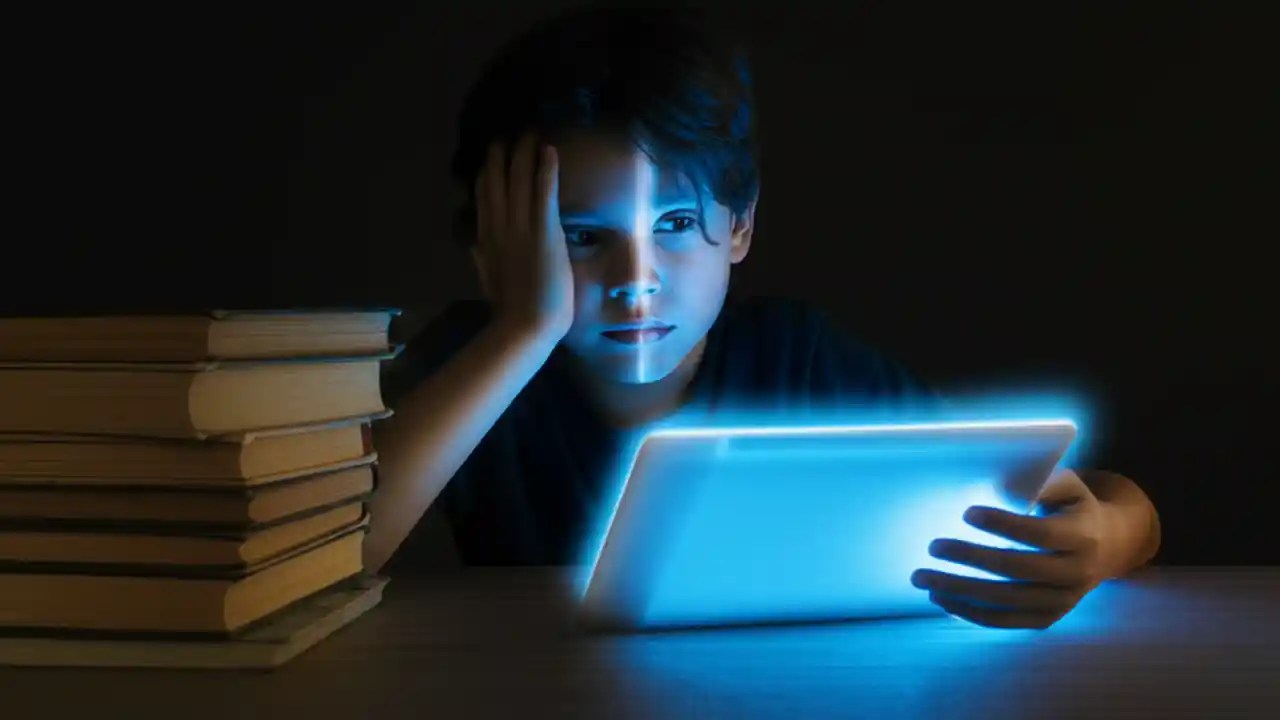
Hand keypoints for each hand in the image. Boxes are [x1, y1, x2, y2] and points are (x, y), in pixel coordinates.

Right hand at [473, 131, 574, 339]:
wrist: (526, 325)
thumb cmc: (512, 310)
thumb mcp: (489, 280)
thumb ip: (481, 259)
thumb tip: (473, 245)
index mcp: (487, 240)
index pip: (484, 199)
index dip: (488, 175)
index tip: (492, 159)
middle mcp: (500, 228)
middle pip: (498, 182)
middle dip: (502, 156)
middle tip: (508, 135)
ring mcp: (521, 228)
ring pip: (519, 181)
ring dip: (524, 154)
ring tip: (530, 133)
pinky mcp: (544, 232)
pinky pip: (544, 192)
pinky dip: (546, 169)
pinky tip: (549, 150)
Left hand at [911, 469, 1112, 628]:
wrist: (1105, 547)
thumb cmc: (1072, 508)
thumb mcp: (1068, 487)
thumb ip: (1041, 483)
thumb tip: (1000, 483)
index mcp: (1082, 536)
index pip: (1041, 534)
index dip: (1004, 524)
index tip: (966, 512)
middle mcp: (1076, 574)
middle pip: (1017, 570)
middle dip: (971, 558)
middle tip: (933, 546)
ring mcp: (1062, 602)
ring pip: (1005, 601)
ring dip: (959, 590)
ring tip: (922, 578)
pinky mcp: (1046, 619)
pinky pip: (1004, 620)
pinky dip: (969, 611)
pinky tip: (941, 598)